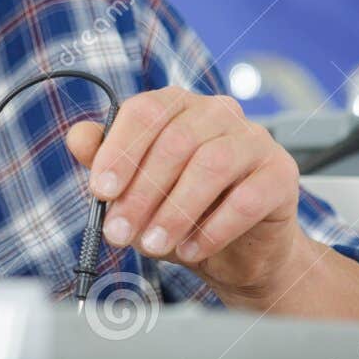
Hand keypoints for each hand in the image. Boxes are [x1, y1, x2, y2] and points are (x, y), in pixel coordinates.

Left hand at [66, 88, 309, 306]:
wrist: (237, 253)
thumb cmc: (182, 212)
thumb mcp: (135, 190)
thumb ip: (107, 161)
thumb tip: (77, 137)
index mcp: (178, 105)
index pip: (145, 111)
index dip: (119, 151)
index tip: (100, 191)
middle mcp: (217, 112)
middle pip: (176, 140)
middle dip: (141, 192)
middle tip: (119, 233)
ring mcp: (253, 139)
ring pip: (211, 164)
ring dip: (175, 211)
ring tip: (153, 245)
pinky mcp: (280, 173)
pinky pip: (246, 198)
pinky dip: (212, 228)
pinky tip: (190, 250)